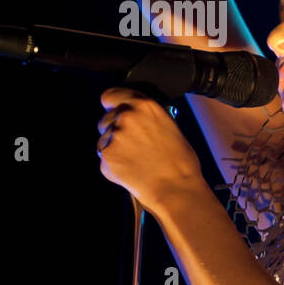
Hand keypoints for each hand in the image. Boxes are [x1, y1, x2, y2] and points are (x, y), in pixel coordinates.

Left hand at [96, 88, 205, 211]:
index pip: (111, 95)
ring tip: (135, 159)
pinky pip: (105, 157)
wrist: (176, 189)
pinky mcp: (107, 156)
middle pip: (106, 118)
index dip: (112, 105)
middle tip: (132, 144)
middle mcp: (126, 117)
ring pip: (104, 139)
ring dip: (114, 147)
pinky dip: (114, 164)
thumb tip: (135, 116)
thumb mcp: (168, 126)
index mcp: (144, 105)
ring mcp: (114, 137)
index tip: (113, 110)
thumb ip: (146, 116)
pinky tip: (131, 169)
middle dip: (115, 129)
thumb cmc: (179, 162)